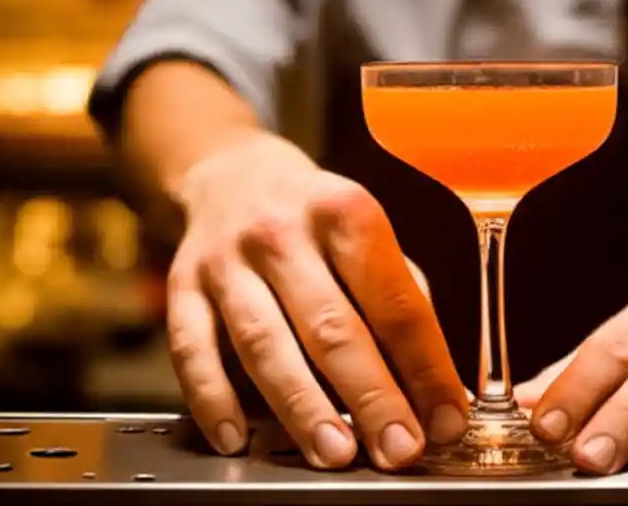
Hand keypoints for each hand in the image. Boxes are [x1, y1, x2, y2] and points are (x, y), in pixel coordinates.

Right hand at [166, 133, 466, 469]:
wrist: (232, 174)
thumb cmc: (315, 219)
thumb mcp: (366, 234)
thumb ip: (399, 300)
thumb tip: (433, 386)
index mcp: (346, 214)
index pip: (395, 303)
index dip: (426, 368)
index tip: (445, 420)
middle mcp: (283, 234)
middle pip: (331, 326)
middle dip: (370, 396)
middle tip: (397, 448)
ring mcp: (227, 261)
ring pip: (264, 343)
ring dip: (302, 406)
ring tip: (334, 453)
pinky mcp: (183, 287)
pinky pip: (192, 350)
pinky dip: (213, 399)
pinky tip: (237, 439)